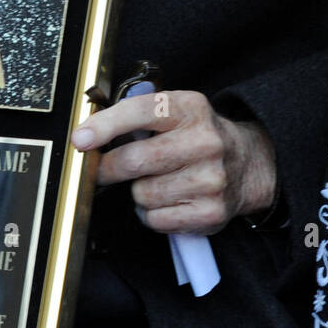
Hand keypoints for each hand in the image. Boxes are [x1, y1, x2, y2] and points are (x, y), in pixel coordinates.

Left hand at [71, 90, 276, 234]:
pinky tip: (167, 199)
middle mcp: (205, 141)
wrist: (247, 164)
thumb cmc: (196, 136)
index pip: (140, 112)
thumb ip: (137, 114)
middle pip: (135, 160)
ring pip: (143, 194)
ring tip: (154, 181)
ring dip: (138, 191)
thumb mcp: (176, 110)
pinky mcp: (211, 212)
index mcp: (191, 108)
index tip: (80, 139)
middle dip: (108, 169)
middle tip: (102, 170)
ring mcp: (211, 179)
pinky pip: (156, 219)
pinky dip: (151, 213)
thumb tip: (88, 133)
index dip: (105, 126)